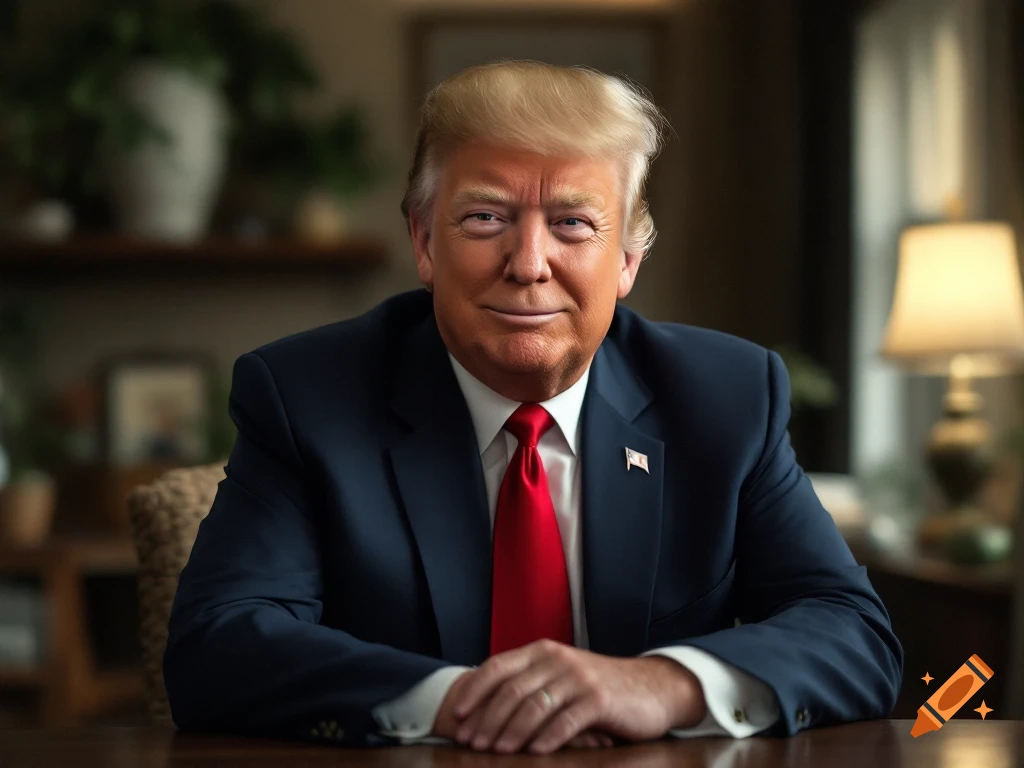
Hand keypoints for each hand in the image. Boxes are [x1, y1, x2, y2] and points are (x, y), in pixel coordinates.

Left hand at [451, 640, 705, 753]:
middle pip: (511, 690)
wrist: (649, 687)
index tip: (457, 716)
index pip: (497, 667)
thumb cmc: (596, 687)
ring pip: (535, 706)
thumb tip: (484, 711)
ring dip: (511, 732)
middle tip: (472, 744)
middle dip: (487, 719)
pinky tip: (536, 753)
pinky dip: (548, 738)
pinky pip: (566, 721)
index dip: (474, 691)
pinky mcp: (599, 699)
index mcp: (541, 650)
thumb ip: (529, 683)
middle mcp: (557, 659)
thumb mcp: (559, 675)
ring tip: (498, 752)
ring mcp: (578, 678)